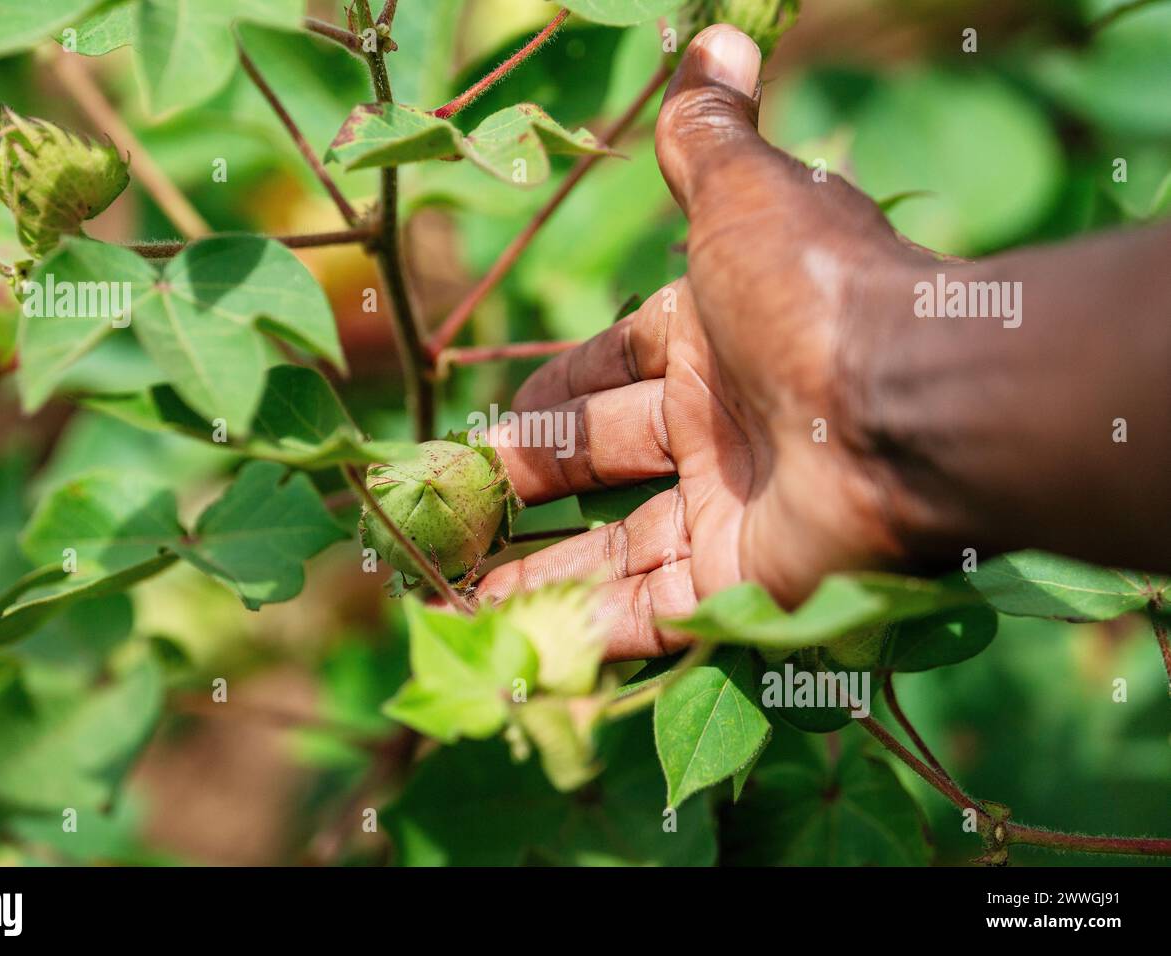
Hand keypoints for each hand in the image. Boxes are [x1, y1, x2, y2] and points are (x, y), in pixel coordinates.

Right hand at [480, 24, 933, 658]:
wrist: (903, 405)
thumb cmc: (811, 292)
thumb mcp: (742, 196)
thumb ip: (709, 134)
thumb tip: (719, 35)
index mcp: (711, 342)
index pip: (608, 371)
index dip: (548, 396)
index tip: (488, 429)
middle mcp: (720, 430)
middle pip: (600, 459)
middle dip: (527, 478)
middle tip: (454, 501)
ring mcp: (732, 513)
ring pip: (613, 549)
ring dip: (534, 570)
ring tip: (452, 586)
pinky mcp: (739, 588)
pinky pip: (646, 616)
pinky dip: (579, 629)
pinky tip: (504, 638)